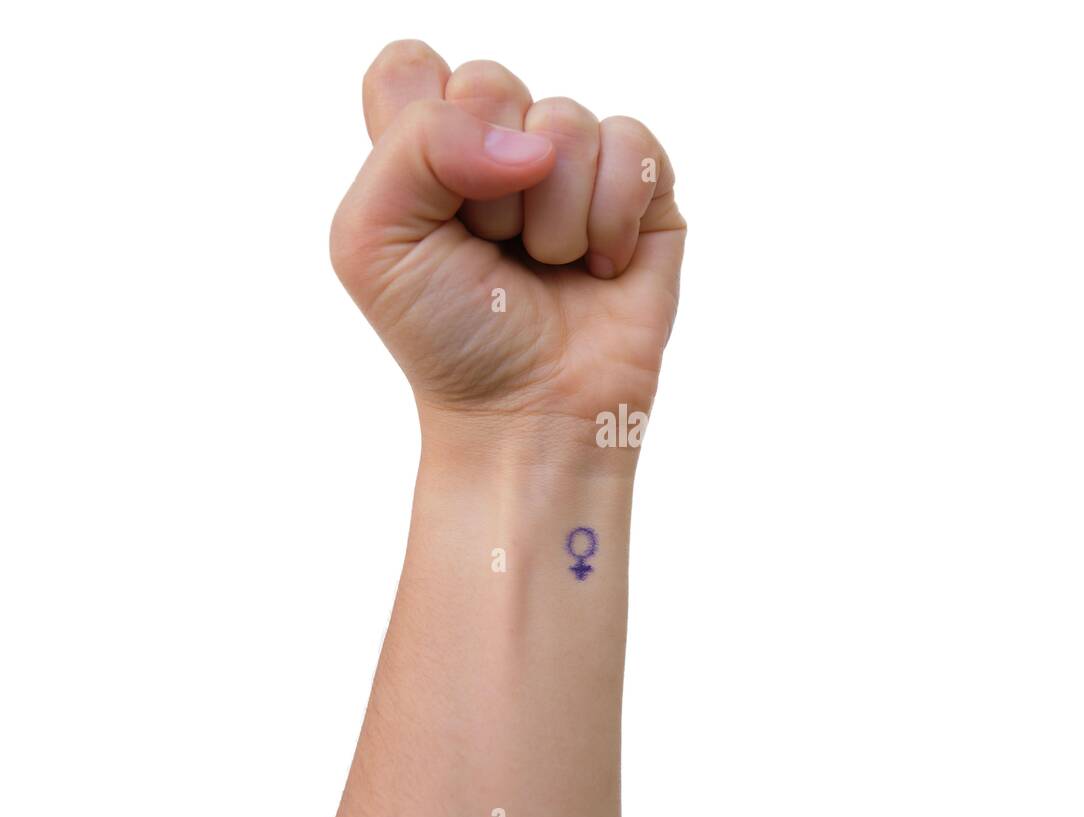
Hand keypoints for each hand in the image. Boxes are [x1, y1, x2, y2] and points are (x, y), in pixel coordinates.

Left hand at [329, 40, 684, 444]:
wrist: (528, 415)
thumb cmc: (447, 337)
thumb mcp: (372, 240)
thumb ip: (414, 144)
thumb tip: (530, 143)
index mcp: (425, 151)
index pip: (411, 66)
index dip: (422, 125)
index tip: (433, 204)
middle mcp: (500, 147)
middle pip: (489, 81)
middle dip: (485, 185)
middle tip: (492, 249)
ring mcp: (574, 167)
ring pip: (567, 120)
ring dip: (553, 217)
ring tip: (549, 268)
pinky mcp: (642, 193)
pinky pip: (635, 147)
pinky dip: (612, 219)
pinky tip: (600, 268)